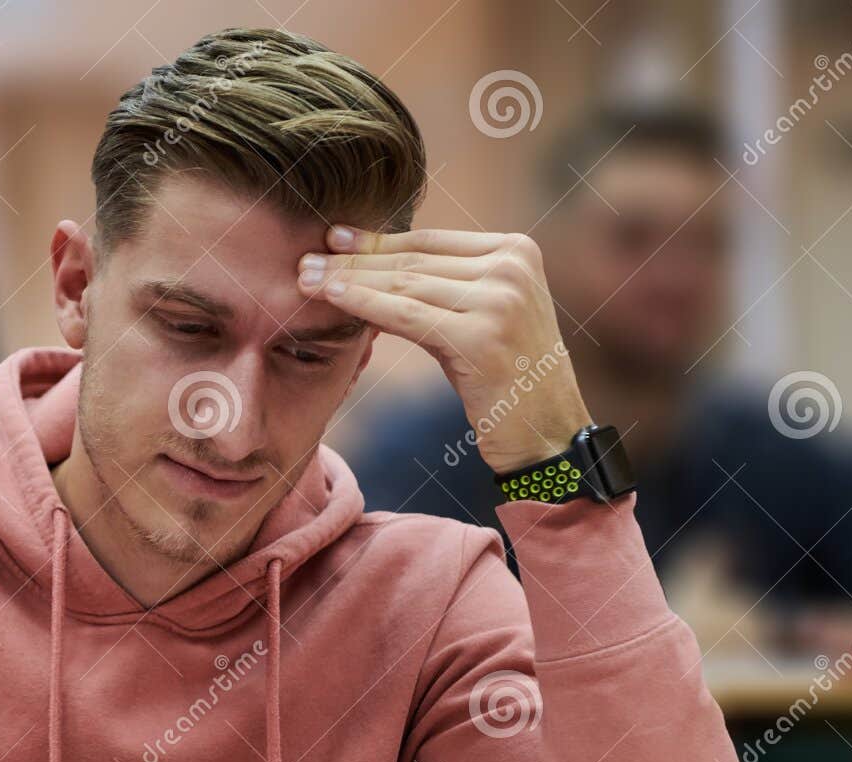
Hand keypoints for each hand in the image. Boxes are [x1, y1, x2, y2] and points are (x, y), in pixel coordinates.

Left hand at [299, 225, 592, 473]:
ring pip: (405, 284)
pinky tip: (331, 298)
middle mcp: (512, 267)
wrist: (547, 433)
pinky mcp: (482, 337)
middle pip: (414, 259)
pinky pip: (407, 315)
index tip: (333, 237)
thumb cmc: (507, 380)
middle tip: (304, 258)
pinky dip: (364, 304)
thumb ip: (446, 287)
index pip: (430, 241)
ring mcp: (501, 300)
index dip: (376, 240)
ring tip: (305, 278)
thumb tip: (374, 267)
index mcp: (516, 250)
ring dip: (348, 280)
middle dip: (353, 259)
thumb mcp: (482, 317)